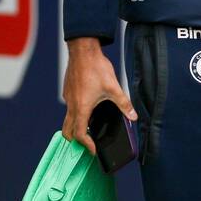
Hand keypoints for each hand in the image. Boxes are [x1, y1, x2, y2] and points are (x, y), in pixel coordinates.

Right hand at [62, 37, 136, 156]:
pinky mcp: (68, 90)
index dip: (86, 145)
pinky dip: (76, 113)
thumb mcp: (114, 87)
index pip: (79, 134)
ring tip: (89, 127)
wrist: (83, 50)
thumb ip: (124, 104)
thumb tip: (133, 116)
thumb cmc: (95, 67)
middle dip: (76, 140)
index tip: (93, 150)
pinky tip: (88, 107)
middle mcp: (71, 104)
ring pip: (67, 118)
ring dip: (76, 126)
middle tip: (88, 143)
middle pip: (67, 130)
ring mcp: (68, 97)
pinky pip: (69, 106)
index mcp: (82, 107)